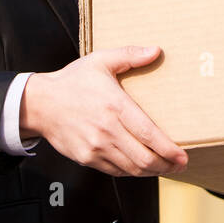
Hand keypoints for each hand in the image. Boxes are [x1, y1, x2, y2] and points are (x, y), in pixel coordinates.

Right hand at [19, 45, 188, 177]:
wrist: (40, 103)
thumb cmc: (73, 81)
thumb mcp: (101, 60)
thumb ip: (130, 55)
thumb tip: (156, 51)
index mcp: (115, 106)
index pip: (148, 134)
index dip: (168, 150)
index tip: (182, 156)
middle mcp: (106, 130)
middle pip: (143, 158)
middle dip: (166, 165)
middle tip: (179, 164)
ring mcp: (96, 147)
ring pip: (131, 168)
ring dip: (151, 171)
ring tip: (165, 167)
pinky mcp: (87, 158)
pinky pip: (115, 171)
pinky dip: (131, 172)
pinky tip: (140, 167)